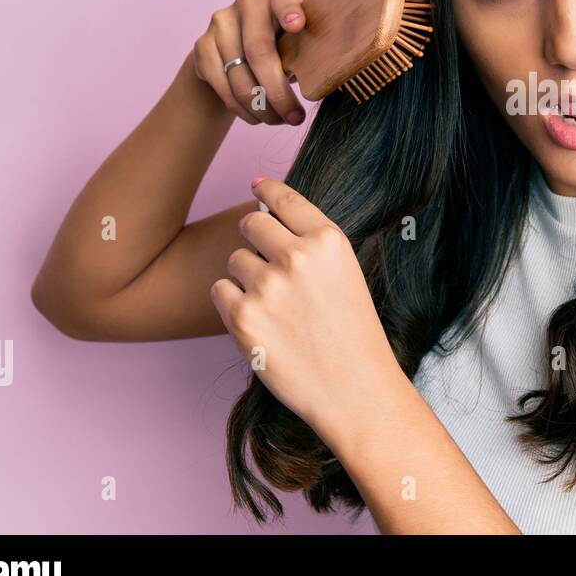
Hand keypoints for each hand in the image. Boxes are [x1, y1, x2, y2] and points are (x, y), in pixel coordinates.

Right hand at [192, 0, 306, 125]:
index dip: (289, 11)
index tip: (297, 25)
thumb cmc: (284, 46)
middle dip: (277, 92)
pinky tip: (256, 117)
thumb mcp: (300, 43)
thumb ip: (308, 50)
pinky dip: (241, 108)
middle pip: (259, 51)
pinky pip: (221, 84)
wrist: (239, 49)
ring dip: (260, 106)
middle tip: (294, 118)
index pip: (283, 0)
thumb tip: (321, 80)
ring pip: (238, 74)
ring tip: (278, 120)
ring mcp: (220, 22)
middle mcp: (247, 2)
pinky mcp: (202, 44)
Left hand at [210, 177, 398, 434]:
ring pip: (235, 260)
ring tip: (276, 307)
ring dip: (247, 277)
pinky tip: (261, 322)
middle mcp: (297, 257)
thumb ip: (311, 244)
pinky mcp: (242, 317)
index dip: (267, 188)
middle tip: (267, 263)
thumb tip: (263, 208)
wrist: (354, 389)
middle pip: (251, 224)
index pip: (284, 199)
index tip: (257, 185)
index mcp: (328, 241)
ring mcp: (267, 287)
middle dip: (255, 238)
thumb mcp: (346, 273)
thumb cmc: (354, 333)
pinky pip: (220, 291)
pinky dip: (233, 303)